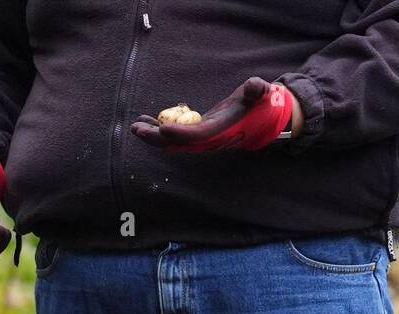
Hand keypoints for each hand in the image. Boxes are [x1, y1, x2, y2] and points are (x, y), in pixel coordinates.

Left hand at [131, 77, 292, 151]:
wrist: (260, 120)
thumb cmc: (260, 105)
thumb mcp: (262, 95)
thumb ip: (258, 90)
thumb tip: (254, 86)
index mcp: (222, 130)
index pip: (198, 135)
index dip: (181, 133)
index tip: (163, 128)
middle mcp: (208, 139)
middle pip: (178, 143)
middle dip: (157, 138)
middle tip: (138, 129)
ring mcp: (200, 139)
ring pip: (172, 141)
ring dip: (153, 134)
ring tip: (136, 125)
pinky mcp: (195, 133)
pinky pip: (174, 135)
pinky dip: (158, 128)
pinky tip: (144, 120)